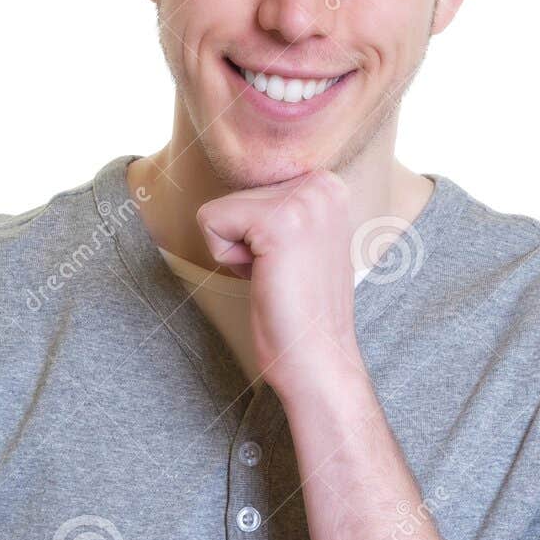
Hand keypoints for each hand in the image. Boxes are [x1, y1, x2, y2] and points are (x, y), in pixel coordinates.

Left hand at [195, 170, 359, 402]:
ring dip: (237, 251)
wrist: (317, 356)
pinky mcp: (277, 222)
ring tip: (275, 276)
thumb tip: (244, 188)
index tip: (287, 263)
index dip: (256, 233)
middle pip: (235, 194)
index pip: (252, 188)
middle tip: (280, 273)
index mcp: (328, 185)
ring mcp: (304, 200)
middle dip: (245, 240)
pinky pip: (210, 220)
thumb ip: (283, 209)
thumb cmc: (302, 309)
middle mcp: (322, 184)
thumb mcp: (303, 241)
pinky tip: (262, 278)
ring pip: (221, 208)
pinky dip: (226, 258)